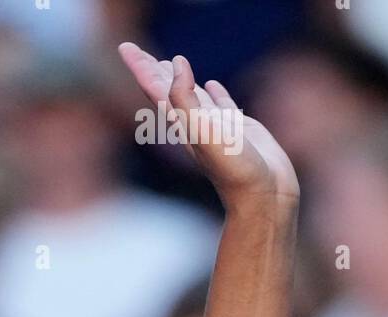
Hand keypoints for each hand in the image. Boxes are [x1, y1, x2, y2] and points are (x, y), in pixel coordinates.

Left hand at [118, 42, 298, 211]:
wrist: (263, 196)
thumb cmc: (233, 170)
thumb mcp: (203, 131)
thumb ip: (185, 99)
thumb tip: (176, 62)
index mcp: (182, 122)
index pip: (155, 87)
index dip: (140, 66)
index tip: (124, 47)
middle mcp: (195, 123)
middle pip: (167, 88)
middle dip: (151, 68)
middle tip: (133, 51)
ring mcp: (216, 125)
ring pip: (192, 94)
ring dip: (179, 78)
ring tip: (169, 63)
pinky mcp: (237, 128)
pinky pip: (222, 104)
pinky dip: (214, 92)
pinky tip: (212, 84)